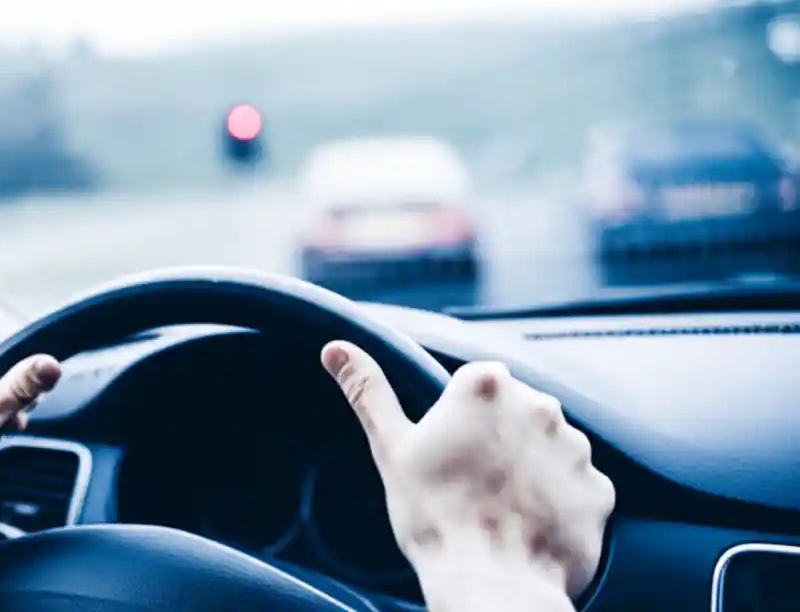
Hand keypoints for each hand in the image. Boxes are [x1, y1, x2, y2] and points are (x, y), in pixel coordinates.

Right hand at [320, 341, 613, 609]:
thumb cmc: (434, 518)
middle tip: (471, 483)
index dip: (461, 417)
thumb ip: (368, 390)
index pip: (477, 383)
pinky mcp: (599, 490)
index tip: (451, 450)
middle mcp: (539, 405)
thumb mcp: (391, 449)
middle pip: (515, 411)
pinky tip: (529, 523)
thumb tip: (335, 348)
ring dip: (530, 467)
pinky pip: (577, 486)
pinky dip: (559, 501)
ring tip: (500, 507)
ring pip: (548, 447)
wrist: (491, 586)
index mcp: (486, 386)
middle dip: (499, 438)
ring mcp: (575, 449)